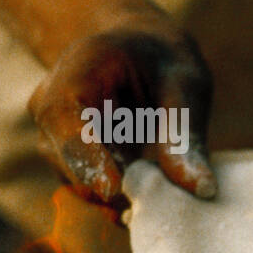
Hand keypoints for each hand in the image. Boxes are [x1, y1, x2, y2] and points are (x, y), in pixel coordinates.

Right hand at [28, 14, 216, 203]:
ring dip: (121, 194)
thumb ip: (184, 134)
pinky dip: (123, 196)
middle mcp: (51, 103)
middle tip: (163, 198)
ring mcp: (54, 134)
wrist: (143, 54)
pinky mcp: (67, 159)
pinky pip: (90, 189)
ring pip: (79, 182)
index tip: (113, 189)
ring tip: (163, 187)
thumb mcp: (186, 86)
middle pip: (69, 158)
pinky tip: (153, 189)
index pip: (65, 117)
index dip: (86, 155)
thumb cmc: (165, 62)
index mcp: (76, 70)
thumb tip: (201, 188)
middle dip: (114, 184)